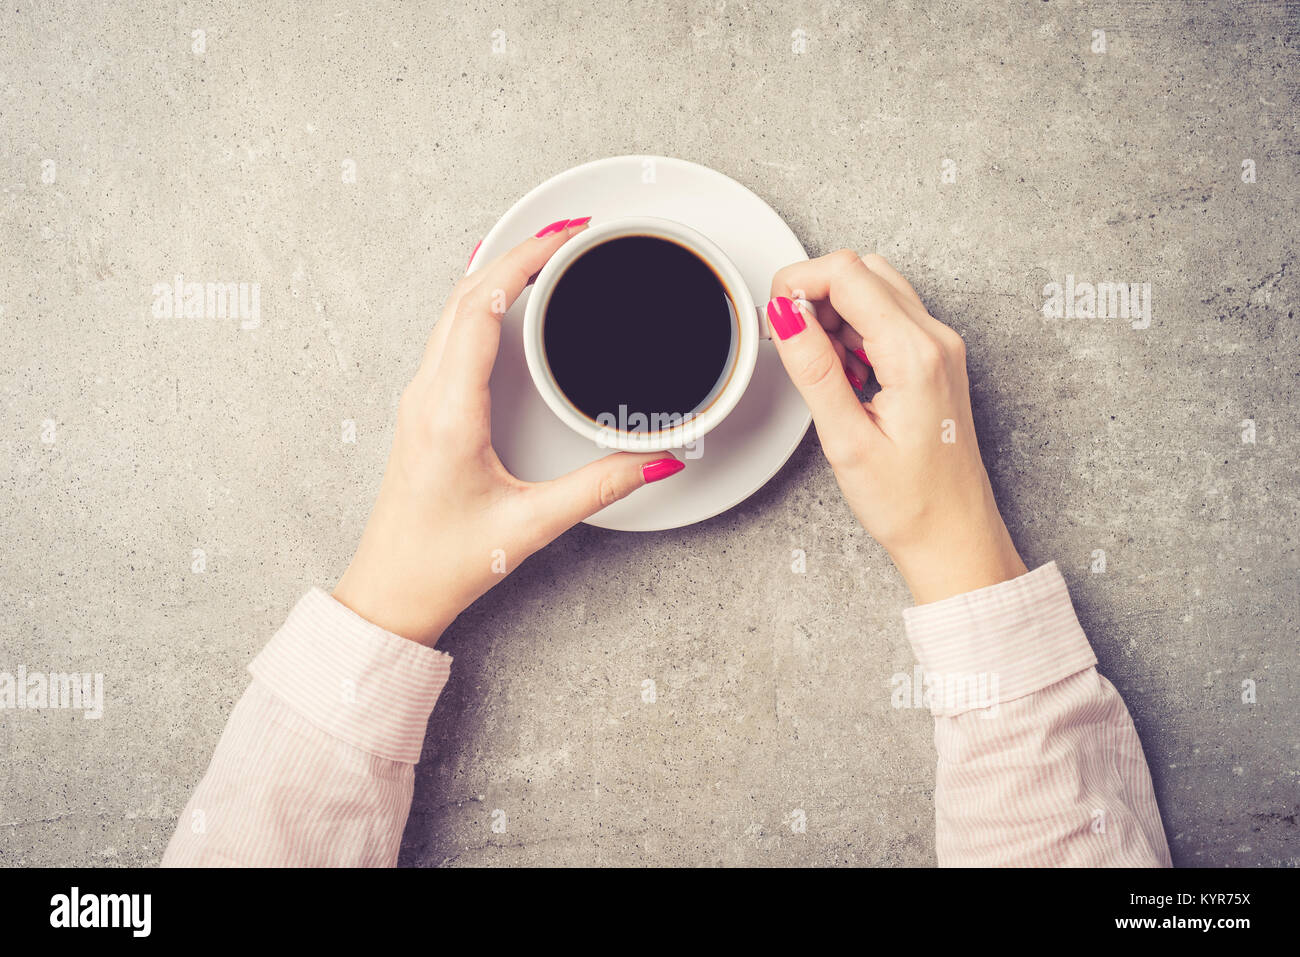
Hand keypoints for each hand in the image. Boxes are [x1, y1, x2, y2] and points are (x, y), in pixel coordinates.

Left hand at [333, 220, 684, 645]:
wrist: (391, 592)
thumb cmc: (442, 562)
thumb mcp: (531, 526)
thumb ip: (600, 488)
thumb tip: (655, 461)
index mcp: (448, 412)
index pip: (480, 306)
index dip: (525, 260)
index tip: (566, 236)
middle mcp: (426, 395)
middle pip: (465, 293)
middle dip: (519, 251)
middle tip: (570, 230)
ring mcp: (420, 399)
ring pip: (453, 309)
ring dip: (498, 271)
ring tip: (546, 251)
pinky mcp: (424, 408)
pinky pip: (449, 332)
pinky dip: (482, 299)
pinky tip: (504, 297)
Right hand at [765, 250, 1025, 604]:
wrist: (953, 535)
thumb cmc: (910, 503)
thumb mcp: (846, 440)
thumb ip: (813, 369)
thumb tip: (786, 316)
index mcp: (916, 355)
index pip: (848, 274)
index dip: (799, 283)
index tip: (775, 316)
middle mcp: (936, 341)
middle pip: (862, 271)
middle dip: (814, 293)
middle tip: (791, 341)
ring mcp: (940, 347)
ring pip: (875, 288)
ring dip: (833, 310)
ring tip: (817, 364)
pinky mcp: (935, 359)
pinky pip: (888, 317)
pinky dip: (853, 329)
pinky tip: (841, 371)